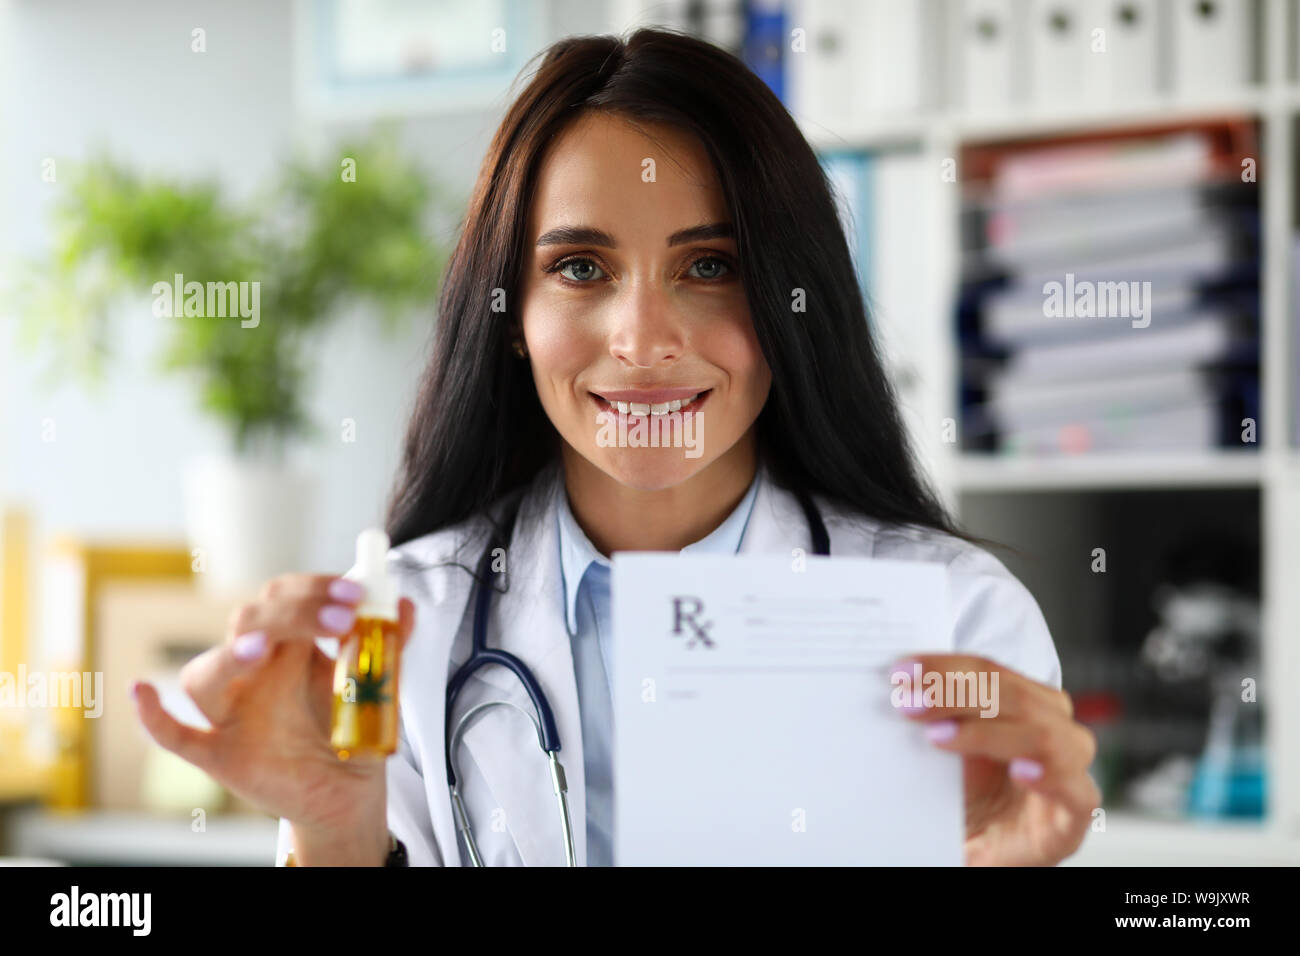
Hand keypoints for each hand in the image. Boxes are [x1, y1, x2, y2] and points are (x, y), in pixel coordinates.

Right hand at [131, 573, 415, 859]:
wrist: (348, 791)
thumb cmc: (351, 730)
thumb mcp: (378, 684)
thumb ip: (389, 645)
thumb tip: (405, 605)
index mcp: (287, 645)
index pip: (283, 596)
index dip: (313, 588)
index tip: (355, 592)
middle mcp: (253, 672)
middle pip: (249, 622)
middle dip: (292, 612)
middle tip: (340, 619)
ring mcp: (232, 712)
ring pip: (205, 674)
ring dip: (229, 656)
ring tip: (265, 648)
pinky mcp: (221, 754)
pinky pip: (176, 735)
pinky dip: (154, 716)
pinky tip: (142, 692)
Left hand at [891, 653, 1099, 865]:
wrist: (980, 849)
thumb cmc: (967, 796)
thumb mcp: (946, 746)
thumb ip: (934, 714)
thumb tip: (900, 684)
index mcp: (1025, 703)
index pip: (990, 670)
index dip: (947, 667)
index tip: (903, 670)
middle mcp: (1054, 728)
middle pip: (1015, 696)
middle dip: (957, 693)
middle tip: (911, 702)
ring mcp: (1069, 769)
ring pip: (1042, 734)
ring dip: (985, 732)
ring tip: (939, 736)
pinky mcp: (1073, 814)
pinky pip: (1074, 790)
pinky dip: (1048, 775)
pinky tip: (1020, 771)